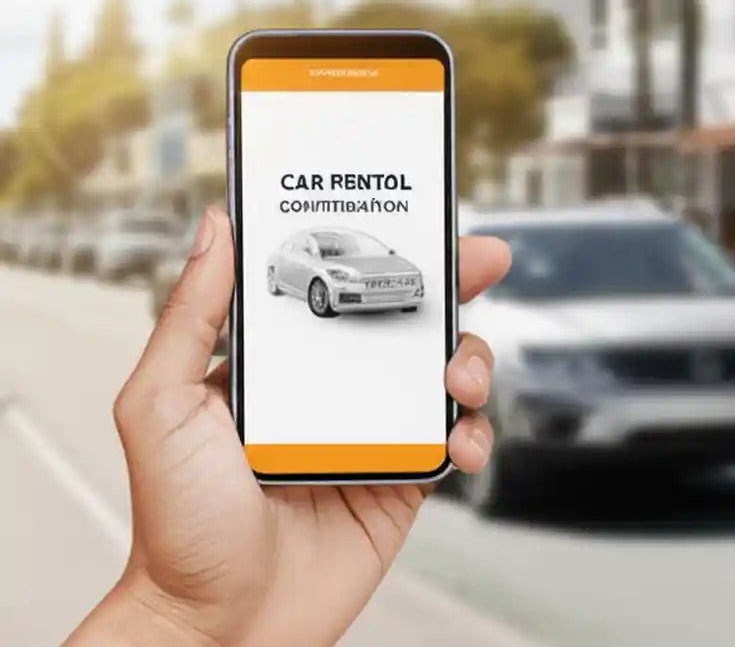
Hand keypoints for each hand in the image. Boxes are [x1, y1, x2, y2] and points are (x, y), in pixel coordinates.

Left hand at [69, 207, 510, 645]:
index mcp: (278, 365)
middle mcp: (330, 391)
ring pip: (442, 374)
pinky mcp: (402, 481)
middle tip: (483, 261)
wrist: (221, 623)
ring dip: (472, 360)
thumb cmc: (177, 525)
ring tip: (459, 377)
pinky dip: (475, 434)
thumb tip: (215, 230)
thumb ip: (189, 315)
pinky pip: (455, 441)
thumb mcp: (160, 405)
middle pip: (405, 321)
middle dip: (452, 285)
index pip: (337, 290)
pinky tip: (460, 440)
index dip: (380, 250)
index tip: (414, 218)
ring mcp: (370, 434)